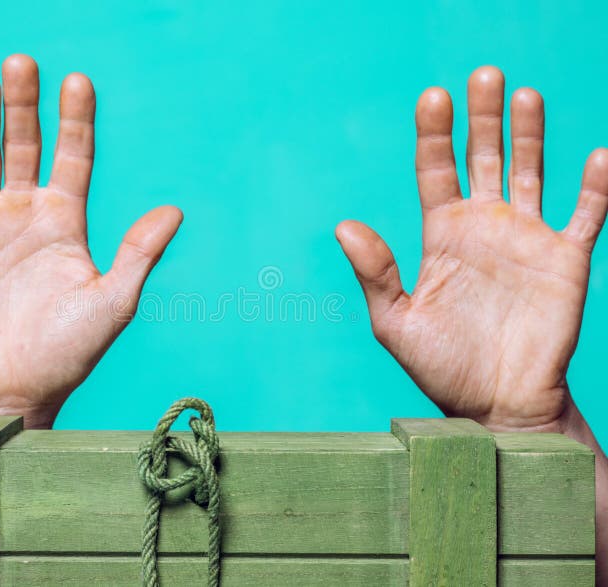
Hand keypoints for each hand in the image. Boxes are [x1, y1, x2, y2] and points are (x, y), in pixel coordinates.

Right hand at [0, 55, 182, 427]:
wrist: (10, 392)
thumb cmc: (66, 353)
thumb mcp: (112, 302)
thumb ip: (137, 254)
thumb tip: (175, 209)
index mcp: (65, 224)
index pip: (73, 158)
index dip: (76, 120)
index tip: (78, 79)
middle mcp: (24, 217)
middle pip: (25, 146)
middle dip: (25, 106)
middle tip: (22, 62)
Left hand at [336, 66, 607, 432]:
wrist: (495, 405)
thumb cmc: (442, 368)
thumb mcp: (396, 322)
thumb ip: (376, 272)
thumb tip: (344, 225)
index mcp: (441, 236)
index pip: (436, 171)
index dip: (434, 135)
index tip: (432, 97)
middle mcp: (483, 227)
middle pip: (482, 157)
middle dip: (482, 117)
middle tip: (483, 74)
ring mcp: (526, 239)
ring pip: (529, 171)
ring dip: (529, 134)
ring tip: (523, 94)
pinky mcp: (566, 260)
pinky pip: (587, 215)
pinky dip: (596, 186)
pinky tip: (598, 156)